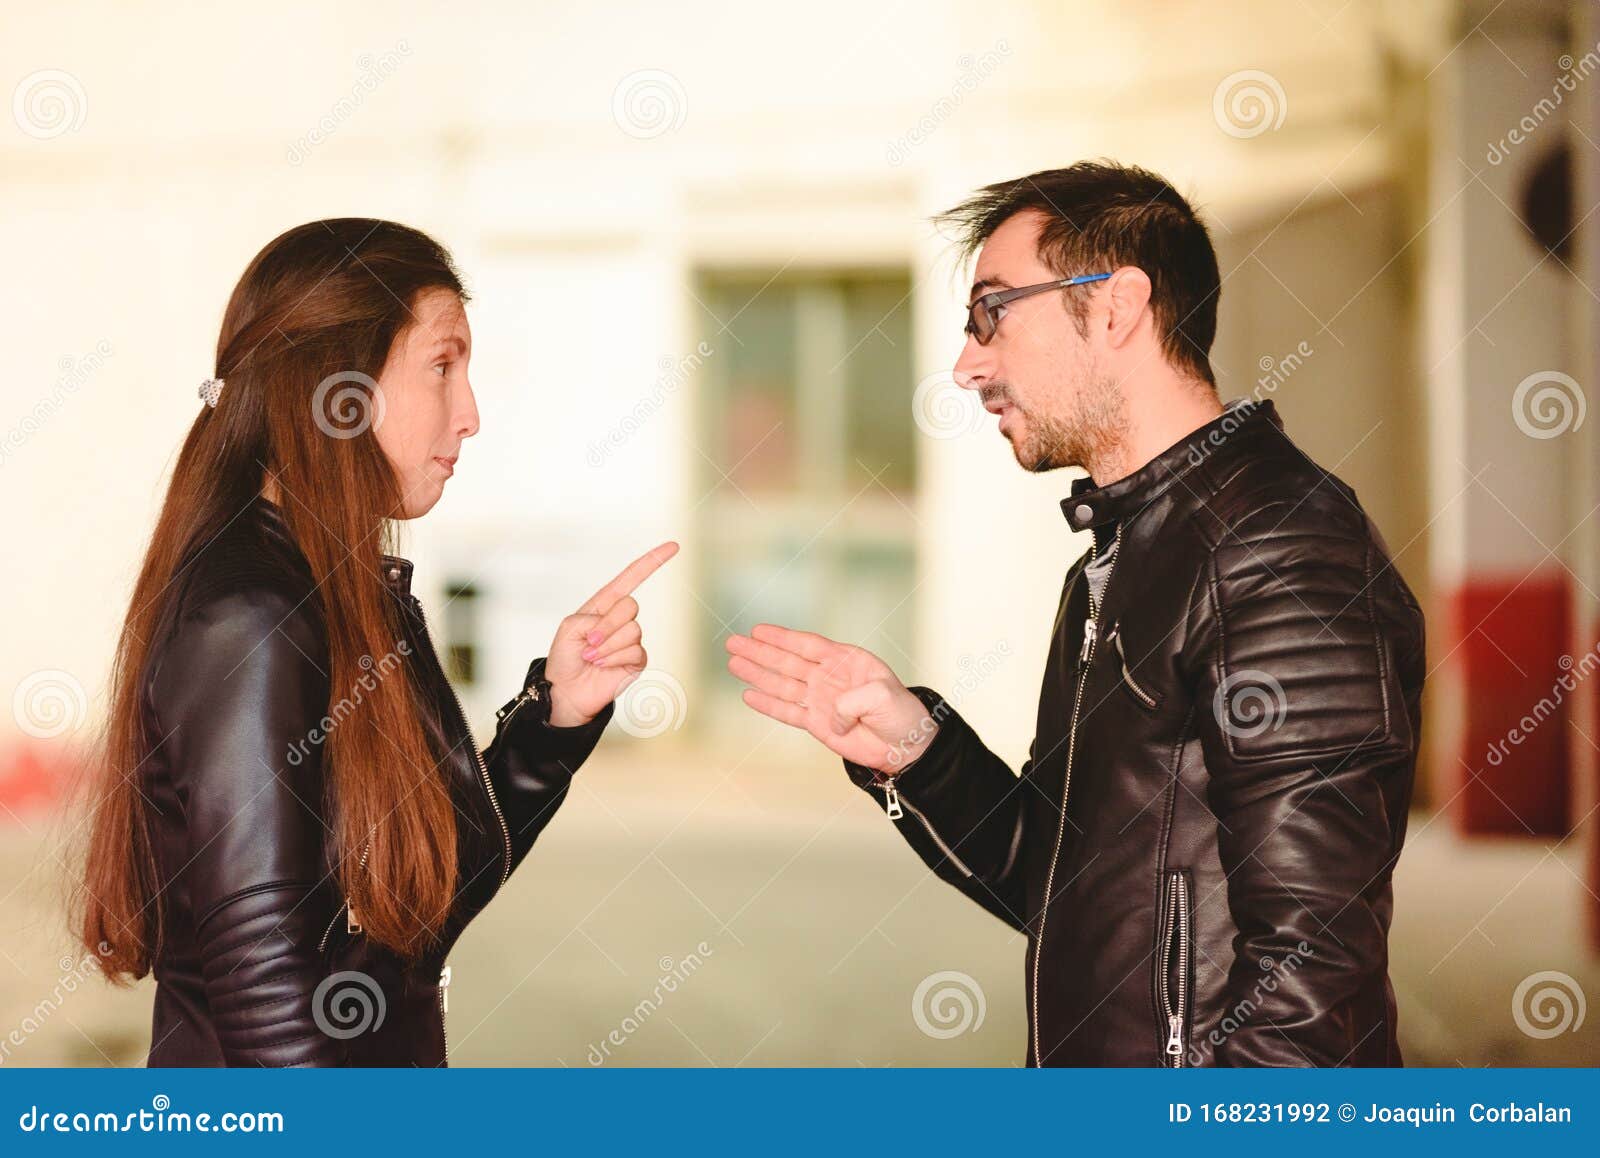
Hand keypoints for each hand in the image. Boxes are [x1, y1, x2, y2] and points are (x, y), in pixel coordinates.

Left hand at [543, 541, 677, 725]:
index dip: (652, 562)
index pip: (631, 578)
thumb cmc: (564, 658)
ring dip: (608, 646)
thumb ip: (592, 618)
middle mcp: (619, 620)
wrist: (567, 691)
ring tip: (593, 657)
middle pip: (631, 606)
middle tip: (591, 642)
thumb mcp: (569, 628)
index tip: (673, 546)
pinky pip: (635, 651)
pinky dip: (615, 659)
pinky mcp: (637, 660)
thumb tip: (613, 627)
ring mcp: (630, 639)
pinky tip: (604, 666)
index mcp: (604, 605)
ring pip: (632, 631)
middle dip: (608, 625)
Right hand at [725, 624, 936, 773]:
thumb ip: (854, 699)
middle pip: (788, 661)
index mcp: (846, 660)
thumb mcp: (885, 695)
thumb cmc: (901, 713)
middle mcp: (829, 677)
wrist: (905, 746)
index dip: (783, 638)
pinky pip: (788, 712)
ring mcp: (821, 700)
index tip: (758, 630)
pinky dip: (769, 704)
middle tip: (733, 641)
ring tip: (733, 663)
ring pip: (783, 684)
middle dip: (760, 652)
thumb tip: (829, 714)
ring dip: (758, 674)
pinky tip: (749, 694)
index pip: (809, 645)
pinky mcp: (817, 724)